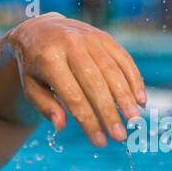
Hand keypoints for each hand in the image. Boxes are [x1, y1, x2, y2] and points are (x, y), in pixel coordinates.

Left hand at [1, 12, 146, 146]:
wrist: (39, 29)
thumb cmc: (34, 67)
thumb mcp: (30, 86)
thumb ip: (45, 106)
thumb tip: (62, 126)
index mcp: (49, 60)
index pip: (73, 96)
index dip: (88, 121)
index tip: (99, 142)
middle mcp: (71, 45)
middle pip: (95, 84)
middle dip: (109, 112)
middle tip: (121, 136)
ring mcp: (89, 38)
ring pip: (112, 70)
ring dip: (126, 97)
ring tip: (135, 119)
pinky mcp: (103, 36)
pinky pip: (123, 58)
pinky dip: (134, 79)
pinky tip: (141, 99)